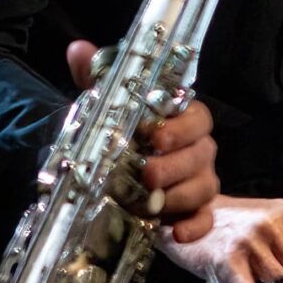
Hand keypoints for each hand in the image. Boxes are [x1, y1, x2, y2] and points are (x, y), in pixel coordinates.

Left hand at [66, 40, 218, 242]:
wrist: (115, 175)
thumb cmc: (120, 135)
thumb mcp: (105, 105)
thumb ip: (95, 77)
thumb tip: (77, 49)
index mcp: (182, 120)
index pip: (198, 117)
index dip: (181, 127)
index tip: (155, 134)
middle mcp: (197, 150)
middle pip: (202, 154)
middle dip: (175, 166)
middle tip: (146, 173)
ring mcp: (199, 182)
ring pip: (204, 187)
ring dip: (178, 196)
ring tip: (150, 203)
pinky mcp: (195, 213)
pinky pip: (205, 220)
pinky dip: (194, 227)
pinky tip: (173, 233)